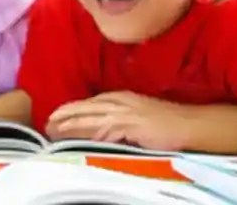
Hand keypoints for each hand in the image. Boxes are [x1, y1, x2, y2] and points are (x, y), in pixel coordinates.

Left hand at [46, 92, 189, 150]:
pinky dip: (87, 132)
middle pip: (85, 107)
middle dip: (64, 115)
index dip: (71, 109)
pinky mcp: (130, 124)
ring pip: (90, 117)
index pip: (90, 103)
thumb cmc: (168, 123)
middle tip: (46, 123)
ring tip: (53, 129)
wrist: (190, 124)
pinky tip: (76, 137)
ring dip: (70, 123)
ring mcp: (125, 112)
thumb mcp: (139, 117)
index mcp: (121, 98)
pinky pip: (103, 129)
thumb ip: (121, 121)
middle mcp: (120, 101)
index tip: (55, 116)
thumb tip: (104, 130)